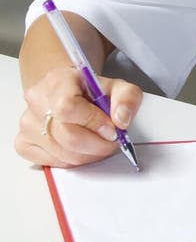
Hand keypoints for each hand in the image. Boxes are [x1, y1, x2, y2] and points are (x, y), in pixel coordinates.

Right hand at [15, 66, 142, 167]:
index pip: (68, 107)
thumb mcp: (116, 86)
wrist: (69, 92)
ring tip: (100, 144)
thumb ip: (127, 98)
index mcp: (58, 80)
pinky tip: (82, 149)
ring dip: (88, 155)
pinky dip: (72, 161)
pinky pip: (51, 162)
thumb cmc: (91, 91)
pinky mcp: (23, 142)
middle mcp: (36, 100)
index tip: (112, 129)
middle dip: (97, 145)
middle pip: (67, 136)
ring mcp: (27, 123)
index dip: (94, 123)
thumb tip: (121, 120)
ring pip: (61, 153)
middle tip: (112, 143)